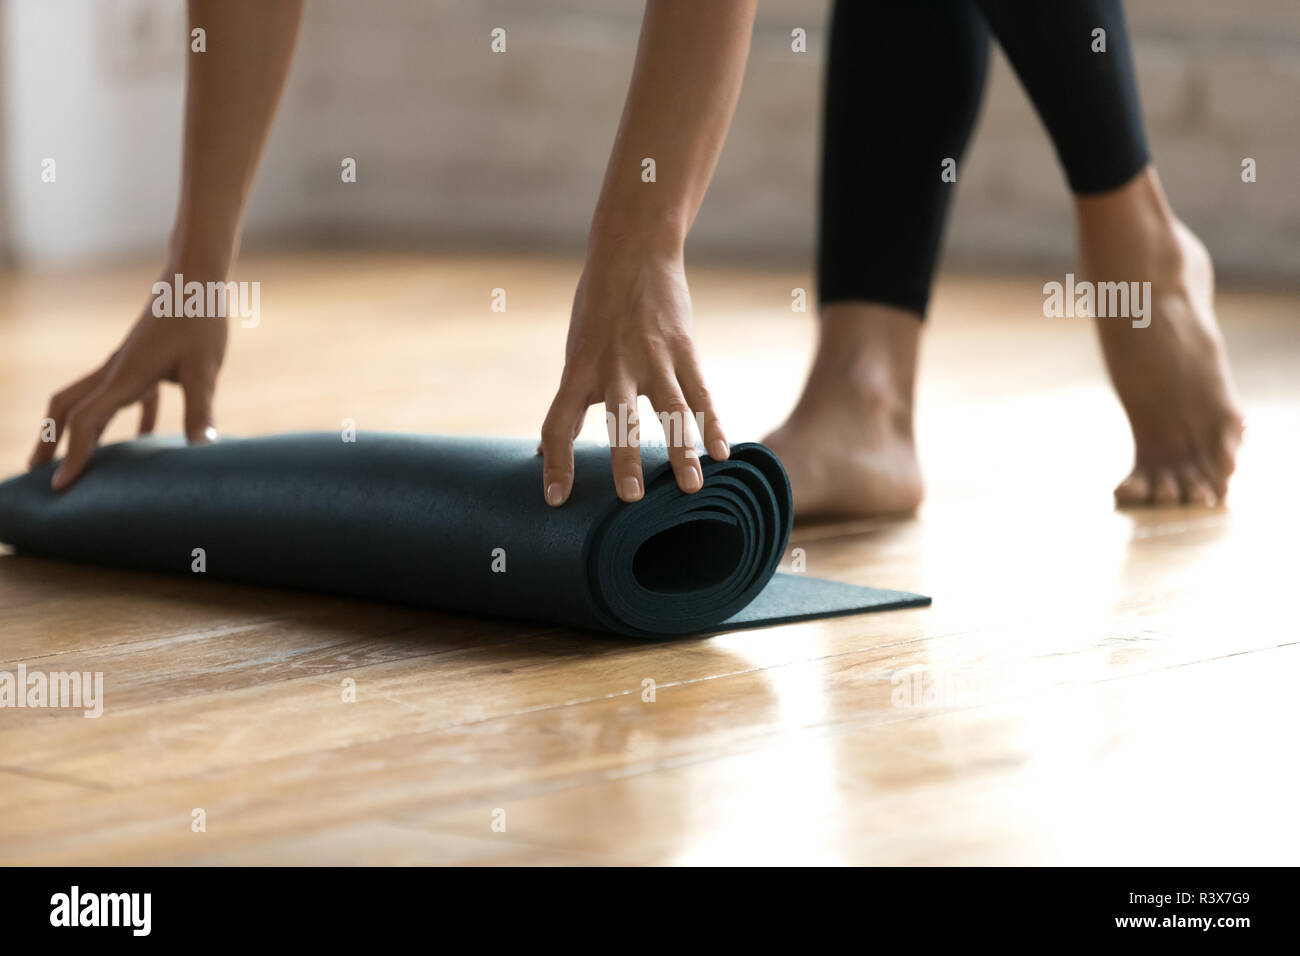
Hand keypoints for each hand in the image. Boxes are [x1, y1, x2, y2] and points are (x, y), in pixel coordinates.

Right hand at [29, 276, 227, 489]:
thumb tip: (202, 448)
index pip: (86, 423)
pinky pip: (122, 397)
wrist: (195, 279)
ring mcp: (125, 365)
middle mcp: (114, 372)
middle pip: (65, 408)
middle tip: (37, 472)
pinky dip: (122, 420)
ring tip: (76, 460)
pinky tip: (144, 441)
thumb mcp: (204, 367)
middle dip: (50, 441)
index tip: (60, 487)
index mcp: (123, 377)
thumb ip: (199, 408)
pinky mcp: (141, 361)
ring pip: (86, 401)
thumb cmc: (199, 318)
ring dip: (77, 430)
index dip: (74, 456)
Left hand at [540, 249, 727, 506]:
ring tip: (691, 487)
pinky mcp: (684, 350)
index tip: (555, 499)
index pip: (558, 424)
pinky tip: (723, 453)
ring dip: (681, 452)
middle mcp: (614, 367)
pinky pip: (701, 394)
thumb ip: (572, 402)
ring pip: (670, 411)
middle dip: (624, 460)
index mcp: (578, 370)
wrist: (634, 253)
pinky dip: (713, 425)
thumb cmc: (598, 311)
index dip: (555, 463)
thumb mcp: (576, 353)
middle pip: (618, 420)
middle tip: (631, 499)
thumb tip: (545, 450)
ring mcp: (653, 358)